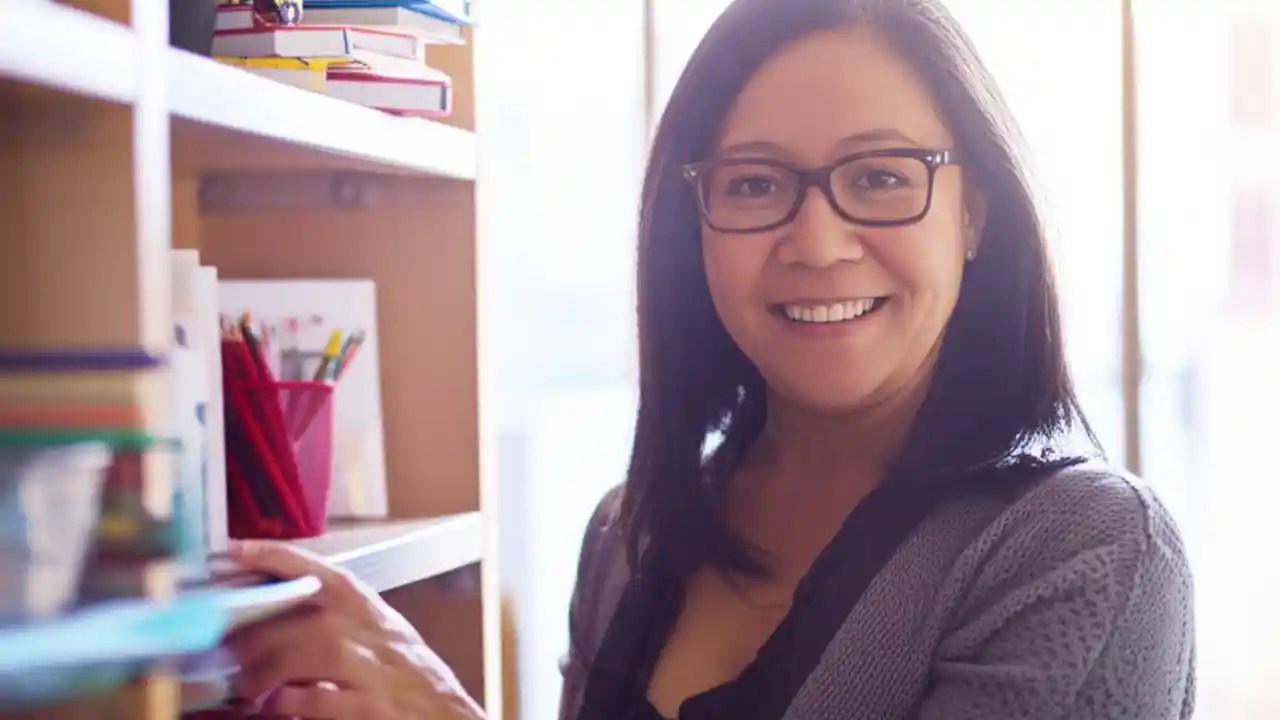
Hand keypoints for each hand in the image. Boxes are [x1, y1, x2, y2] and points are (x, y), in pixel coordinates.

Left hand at [225, 540, 484, 719]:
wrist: (449, 718)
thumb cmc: (406, 676)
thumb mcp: (376, 634)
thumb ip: (331, 621)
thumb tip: (264, 619)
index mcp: (368, 608)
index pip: (321, 571)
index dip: (276, 558)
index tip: (237, 550)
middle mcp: (375, 632)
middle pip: (307, 617)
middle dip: (257, 634)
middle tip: (225, 651)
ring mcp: (377, 671)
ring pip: (315, 651)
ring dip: (269, 670)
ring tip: (246, 686)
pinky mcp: (374, 709)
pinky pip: (324, 699)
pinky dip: (291, 702)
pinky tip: (274, 706)